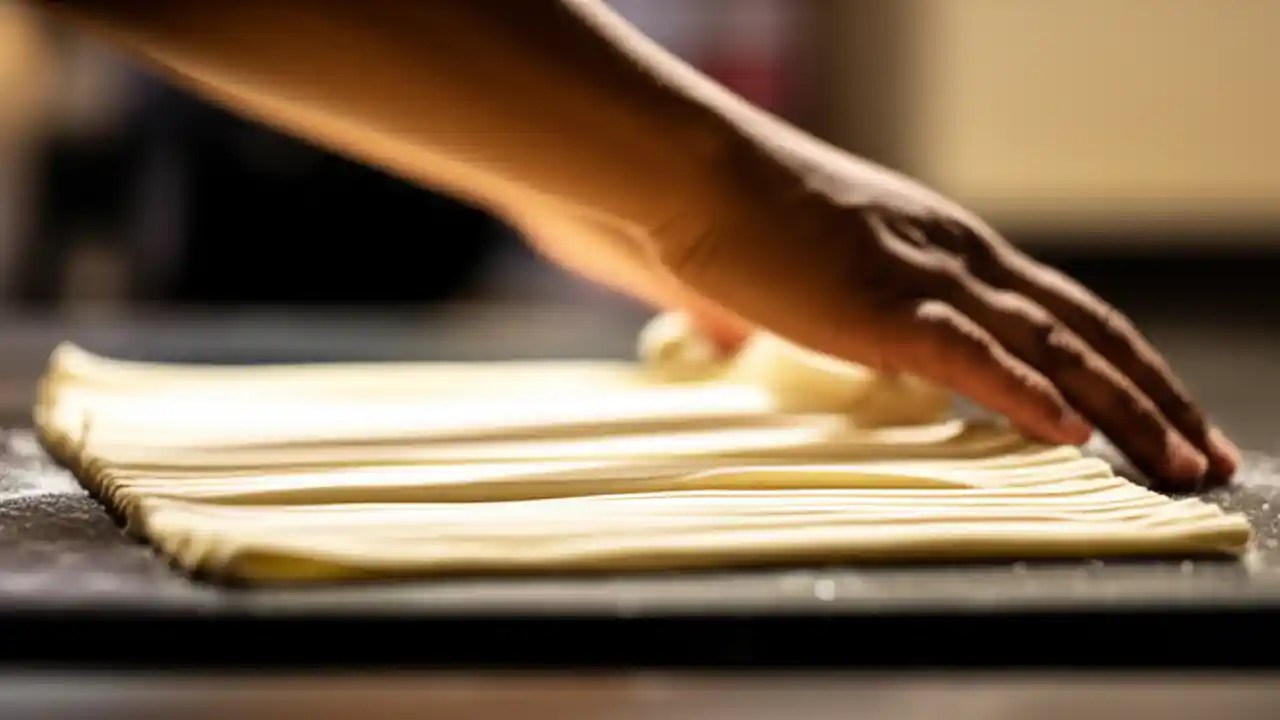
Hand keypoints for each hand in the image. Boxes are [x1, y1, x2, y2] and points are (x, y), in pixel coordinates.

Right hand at [511, 135, 1237, 490]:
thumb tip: (830, 337)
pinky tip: (1071, 435)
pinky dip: (1028, 395)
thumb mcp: (825, 262)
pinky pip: (974, 357)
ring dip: (1123, 408)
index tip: (1160, 411)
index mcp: (950, 247)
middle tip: (1203, 454)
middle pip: (1087, 328)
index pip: (1065, 309)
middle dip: (1155, 395)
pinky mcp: (883, 306)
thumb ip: (851, 300)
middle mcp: (960, 257)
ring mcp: (926, 279)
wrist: (699, 171)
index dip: (1125, 363)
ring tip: (1173, 460)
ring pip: (1054, 347)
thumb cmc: (746, 214)